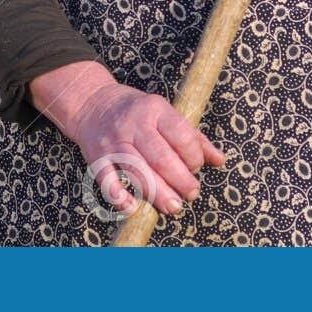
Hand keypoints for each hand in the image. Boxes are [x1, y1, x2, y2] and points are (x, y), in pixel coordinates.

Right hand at [29, 61, 224, 217]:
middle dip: (181, 181)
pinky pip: (107, 180)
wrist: (91, 103)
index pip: (182, 136)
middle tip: (191, 194)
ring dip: (158, 193)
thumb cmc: (137, 112)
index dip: (194, 157)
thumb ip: (193, 137)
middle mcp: (134, 125)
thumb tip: (220, 160)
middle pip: (161, 158)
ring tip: (173, 206)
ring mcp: (114, 142)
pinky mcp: (97, 157)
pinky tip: (132, 207)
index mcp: (155, 110)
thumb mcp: (165, 113)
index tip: (196, 167)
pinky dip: (119, 196)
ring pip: (138, 171)